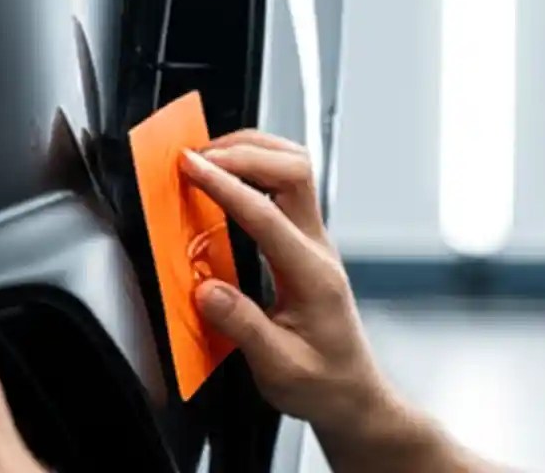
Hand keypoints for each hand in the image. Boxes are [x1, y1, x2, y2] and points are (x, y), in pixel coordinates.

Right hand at [179, 131, 387, 438]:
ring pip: (295, 167)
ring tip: (211, 155)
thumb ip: (242, 326)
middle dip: (242, 152)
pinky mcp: (304, 242)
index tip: (191, 168)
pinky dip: (256, 167)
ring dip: (253, 151)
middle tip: (196, 156)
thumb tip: (206, 289)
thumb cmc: (322, 383)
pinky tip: (231, 175)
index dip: (224, 185)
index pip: (266, 213)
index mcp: (311, 275)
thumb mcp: (278, 367)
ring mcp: (314, 241)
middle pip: (293, 169)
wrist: (353, 394)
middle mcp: (317, 248)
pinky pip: (287, 185)